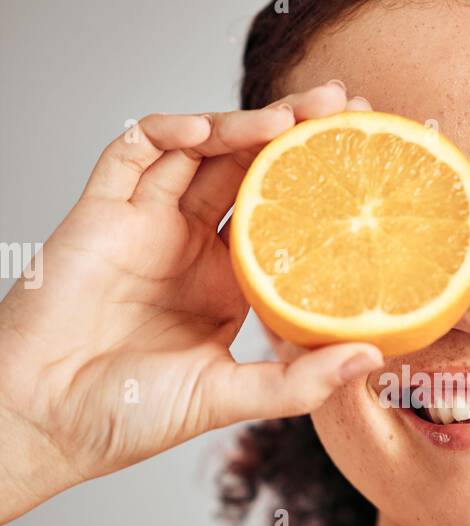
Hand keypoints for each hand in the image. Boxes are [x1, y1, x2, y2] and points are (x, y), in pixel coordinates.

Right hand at [0, 82, 379, 519]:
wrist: (41, 420)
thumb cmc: (124, 417)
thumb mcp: (225, 398)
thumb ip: (296, 382)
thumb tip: (372, 356)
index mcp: (226, 285)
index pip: (284, 216)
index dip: (322, 184)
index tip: (368, 158)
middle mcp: (189, 247)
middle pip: (249, 169)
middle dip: (296, 132)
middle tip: (346, 105)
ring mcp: (145, 225)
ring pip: (200, 152)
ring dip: (243, 124)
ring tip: (294, 114)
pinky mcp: (101, 212)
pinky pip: (133, 152)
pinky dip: (170, 132)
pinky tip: (206, 130)